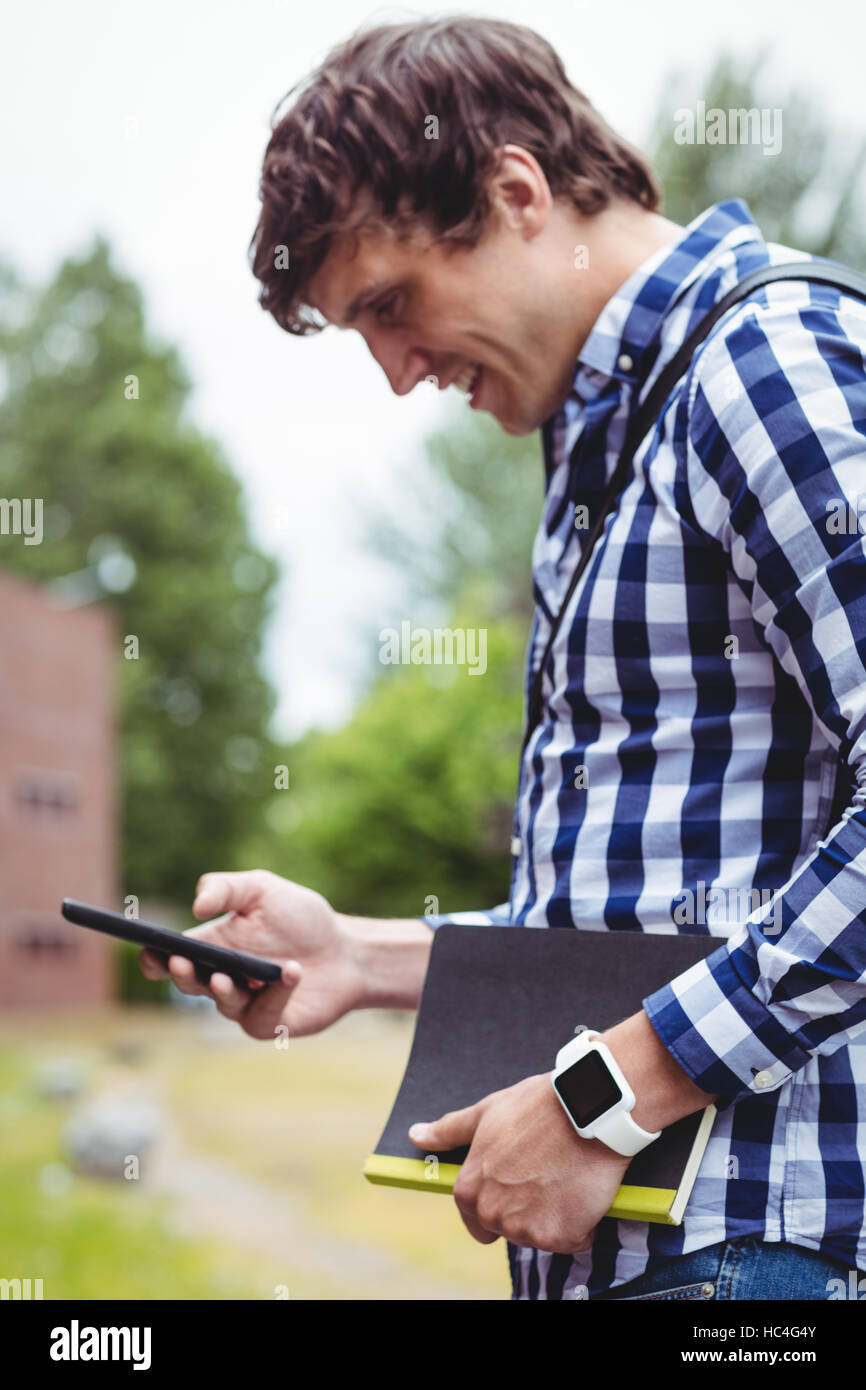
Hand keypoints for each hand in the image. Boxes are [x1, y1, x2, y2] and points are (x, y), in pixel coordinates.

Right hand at [139, 869, 363, 1038]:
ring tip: (227, 975)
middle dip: (182, 974)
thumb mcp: (263, 889)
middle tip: (184, 961)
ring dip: (223, 989)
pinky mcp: (270, 1022)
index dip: (154, 959)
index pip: (169, 959)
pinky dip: (274, 993)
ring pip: (222, 1003)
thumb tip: (197, 906)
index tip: (151, 951)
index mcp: (211, 946)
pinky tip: (291, 972)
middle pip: (189, 983)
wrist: (346, 950)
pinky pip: (262, 1014)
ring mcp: (244, 1004)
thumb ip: (226, 889)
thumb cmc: (301, 918)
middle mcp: (221, 979)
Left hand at [408, 1073, 630, 1252]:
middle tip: (547, 1174)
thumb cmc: (537, 1106)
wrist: (586, 1109)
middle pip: (509, 1228)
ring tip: (565, 1177)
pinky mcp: (556, 1236)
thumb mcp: (487, 1112)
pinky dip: (581, 1224)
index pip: (475, 1219)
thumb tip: (416, 1135)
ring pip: (540, 1235)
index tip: (519, 1188)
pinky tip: (582, 1191)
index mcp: (469, 1189)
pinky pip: (571, 1241)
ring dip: (556, 1216)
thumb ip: (449, 1130)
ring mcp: (522, 1227)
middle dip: (529, 1209)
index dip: (501, 1202)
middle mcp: (490, 1213)